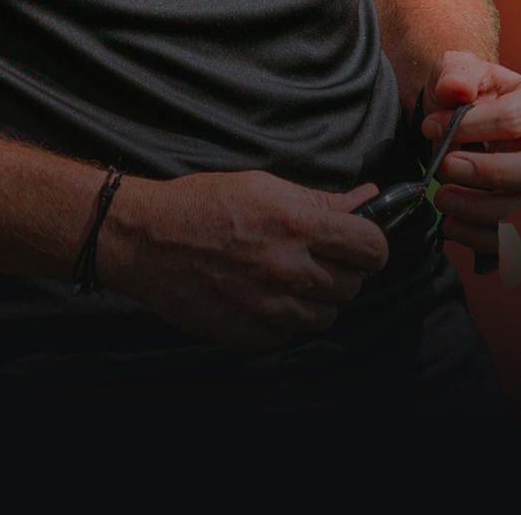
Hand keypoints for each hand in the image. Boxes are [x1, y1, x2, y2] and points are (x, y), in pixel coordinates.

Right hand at [96, 169, 388, 351]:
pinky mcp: (249, 336)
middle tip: (318, 256)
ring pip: (326, 316)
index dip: (373, 245)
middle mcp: (287, 270)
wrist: (147, 241)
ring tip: (290, 276)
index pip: (371, 247)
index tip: (363, 244)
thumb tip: (370, 196)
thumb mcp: (265, 185)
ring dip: (317, 298)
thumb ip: (321, 199)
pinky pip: (290, 335)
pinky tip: (263, 295)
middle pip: (352, 284)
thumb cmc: (204, 203)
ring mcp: (268, 309)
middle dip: (343, 270)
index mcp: (296, 224)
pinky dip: (285, 320)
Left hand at [421, 51, 520, 260]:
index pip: (517, 119)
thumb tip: (458, 90)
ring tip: (441, 197)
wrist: (452, 115)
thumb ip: (455, 73)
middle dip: (489, 173)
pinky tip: (451, 225)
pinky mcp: (517, 209)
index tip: (430, 126)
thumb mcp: (455, 68)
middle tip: (445, 165)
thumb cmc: (462, 90)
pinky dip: (479, 236)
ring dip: (478, 206)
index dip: (473, 126)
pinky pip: (509, 236)